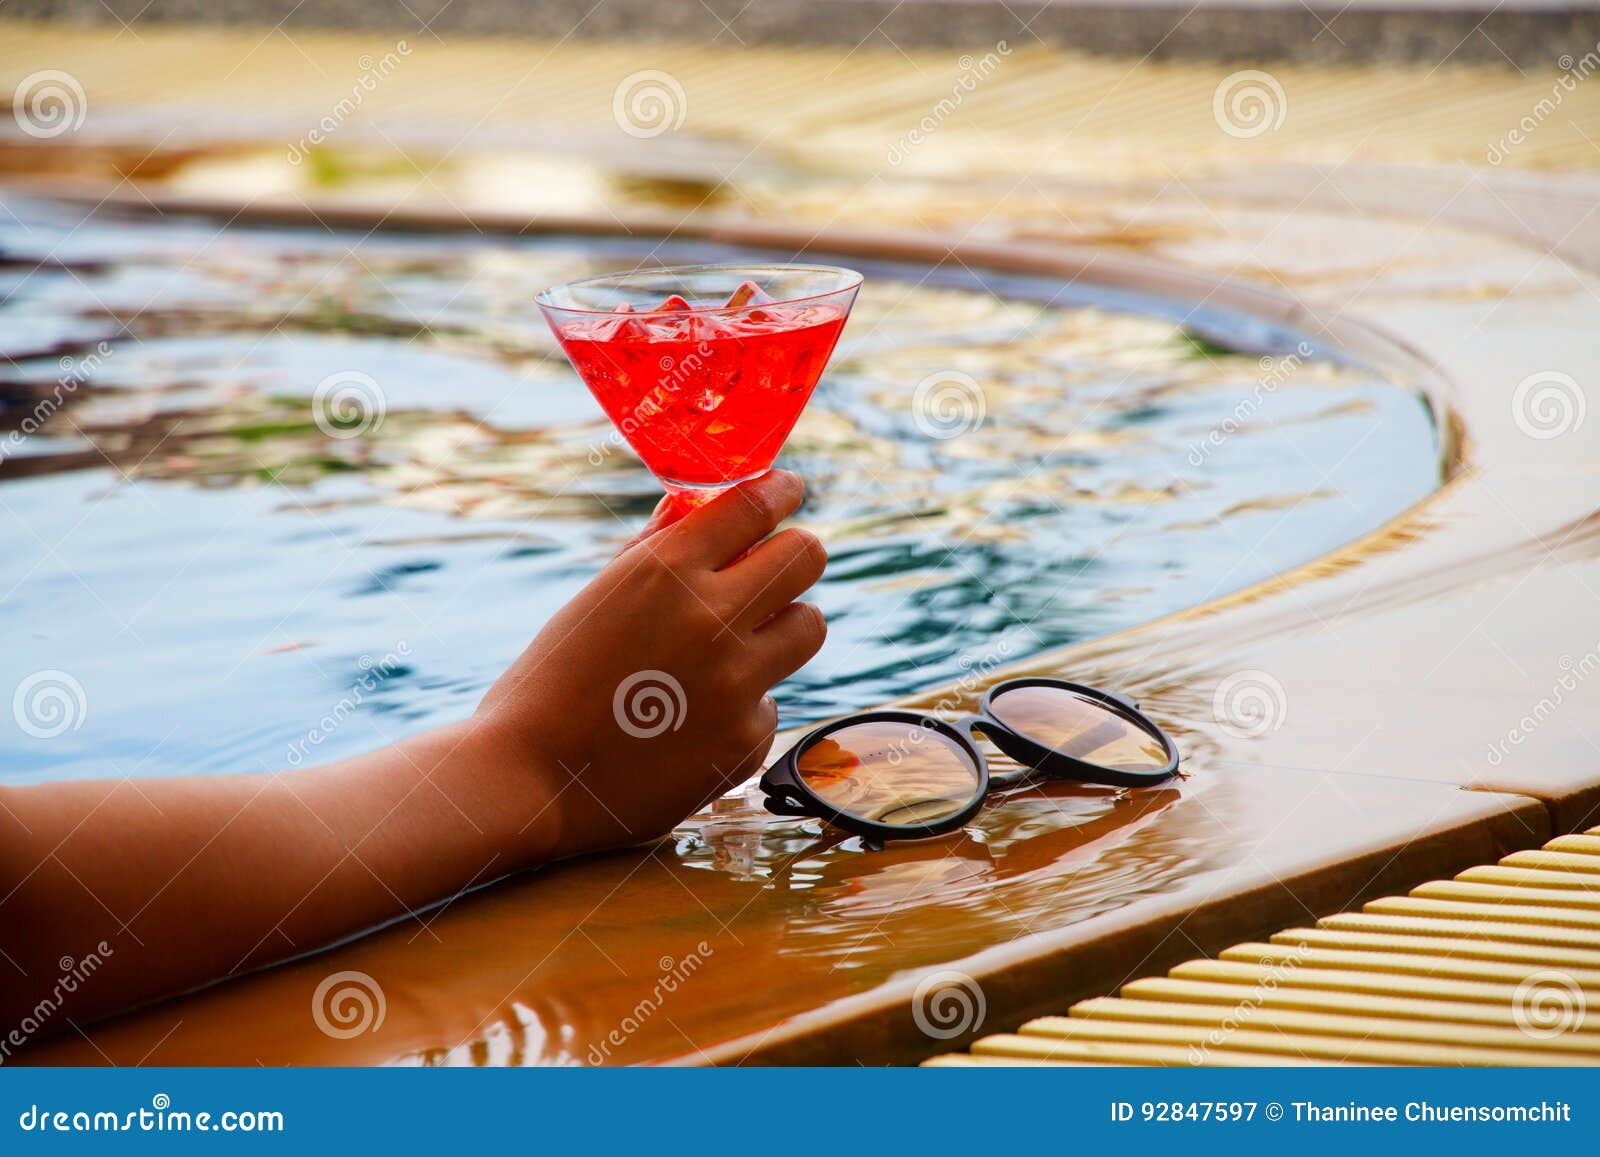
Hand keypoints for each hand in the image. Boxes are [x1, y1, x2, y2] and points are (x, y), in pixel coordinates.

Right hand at [474, 471, 826, 861]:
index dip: (780, 491)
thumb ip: (656, 548)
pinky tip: (692, 721)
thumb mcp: (597, 598)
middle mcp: (712, 620)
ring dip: (781, 626)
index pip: (758, 504)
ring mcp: (736, 684)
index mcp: (666, 571)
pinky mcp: (745, 740)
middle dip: (795, 554)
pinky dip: (741, 705)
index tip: (786, 491)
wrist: (528, 780)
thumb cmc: (550, 681)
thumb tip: (696, 508)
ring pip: (808, 626)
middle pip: (806, 558)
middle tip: (778, 565)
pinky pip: (769, 702)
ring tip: (738, 645)